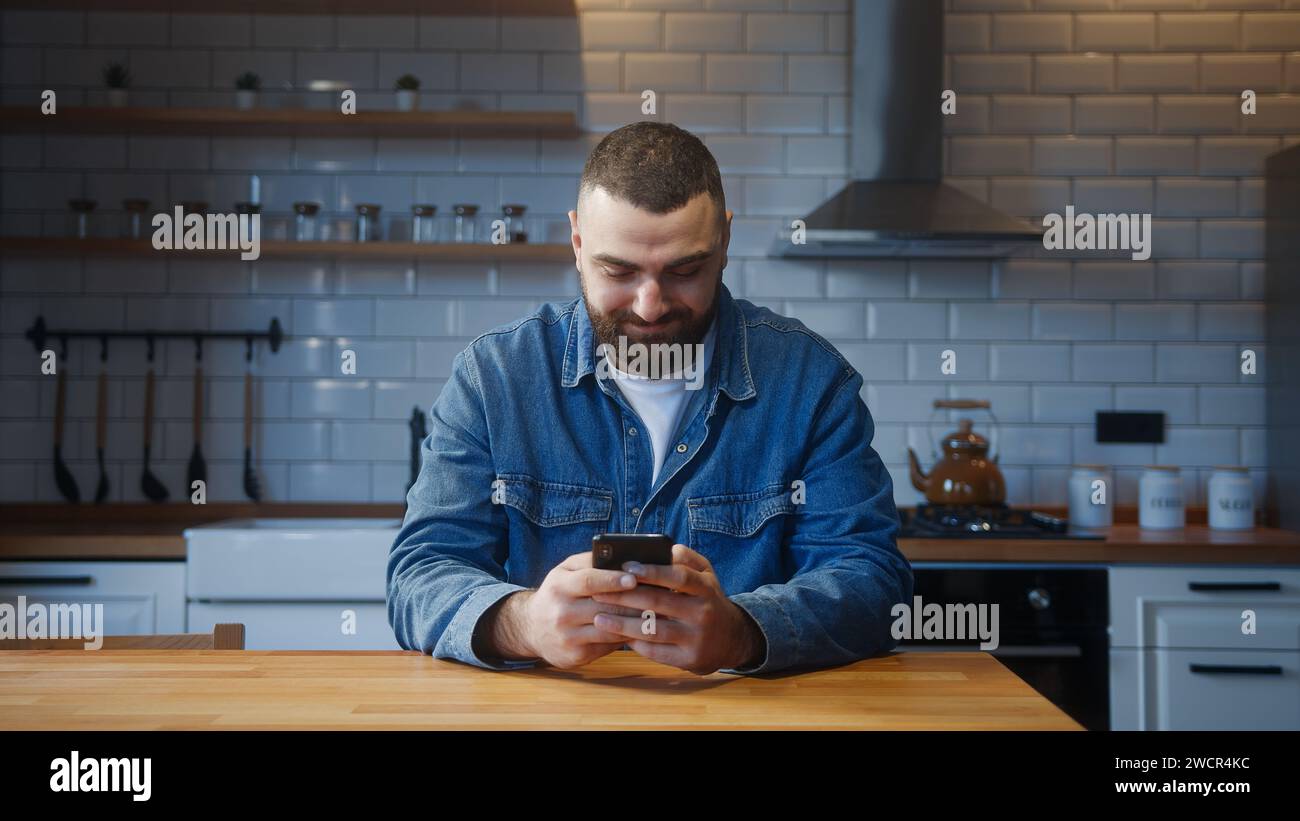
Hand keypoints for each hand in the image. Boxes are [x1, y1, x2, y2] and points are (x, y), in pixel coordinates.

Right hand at [504, 551, 644, 668]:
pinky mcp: (576, 656)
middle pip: (604, 607)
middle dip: (634, 601)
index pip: (588, 582)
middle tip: (659, 596)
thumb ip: (590, 562)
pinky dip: (626, 637)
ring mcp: (568, 637)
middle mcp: (561, 613)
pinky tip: (642, 630)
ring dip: (635, 621)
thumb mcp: (565, 571)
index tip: (634, 578)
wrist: (531, 628)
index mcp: (560, 586)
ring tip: (657, 612)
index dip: (612, 580)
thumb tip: (623, 556)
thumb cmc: (558, 593)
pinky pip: (608, 645)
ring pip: (609, 629)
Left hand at [589, 544, 764, 674]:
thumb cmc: (708, 600)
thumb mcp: (707, 575)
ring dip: (622, 624)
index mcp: (706, 588)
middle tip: (598, 592)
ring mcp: (696, 638)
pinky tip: (616, 637)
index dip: (652, 571)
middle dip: (625, 597)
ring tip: (599, 618)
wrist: (732, 639)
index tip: (625, 567)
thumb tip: (664, 548)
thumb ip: (687, 558)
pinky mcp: (689, 659)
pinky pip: (656, 651)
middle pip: (659, 603)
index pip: (678, 576)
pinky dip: (635, 644)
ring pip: (653, 630)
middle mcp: (703, 612)